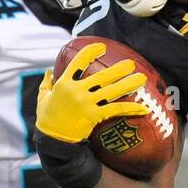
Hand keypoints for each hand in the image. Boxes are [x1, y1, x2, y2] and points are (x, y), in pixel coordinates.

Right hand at [35, 43, 149, 143]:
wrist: (52, 140)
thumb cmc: (47, 119)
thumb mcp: (43, 98)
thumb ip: (47, 84)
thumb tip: (48, 72)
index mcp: (63, 83)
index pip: (78, 62)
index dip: (90, 52)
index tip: (102, 47)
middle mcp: (76, 90)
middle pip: (101, 76)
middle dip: (118, 69)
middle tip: (131, 63)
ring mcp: (86, 103)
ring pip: (112, 91)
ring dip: (128, 84)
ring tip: (142, 78)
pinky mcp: (94, 116)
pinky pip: (116, 110)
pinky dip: (131, 109)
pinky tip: (144, 108)